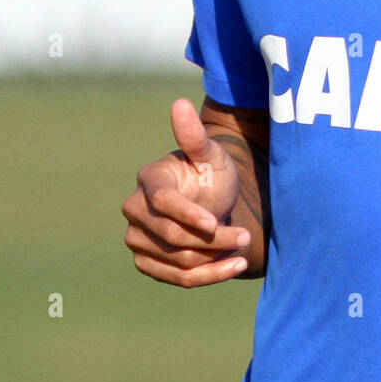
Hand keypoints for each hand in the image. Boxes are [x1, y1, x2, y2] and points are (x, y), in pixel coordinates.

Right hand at [122, 99, 248, 286]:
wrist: (212, 201)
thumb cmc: (210, 172)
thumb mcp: (210, 154)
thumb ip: (194, 135)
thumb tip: (180, 103)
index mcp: (149, 180)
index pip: (163, 203)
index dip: (188, 214)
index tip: (215, 222)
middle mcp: (135, 211)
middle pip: (172, 236)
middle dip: (212, 239)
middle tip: (245, 235)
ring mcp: (138, 239)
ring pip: (178, 260)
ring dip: (215, 258)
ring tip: (243, 245)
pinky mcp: (148, 262)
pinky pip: (177, 278)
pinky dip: (209, 276)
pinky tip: (234, 266)